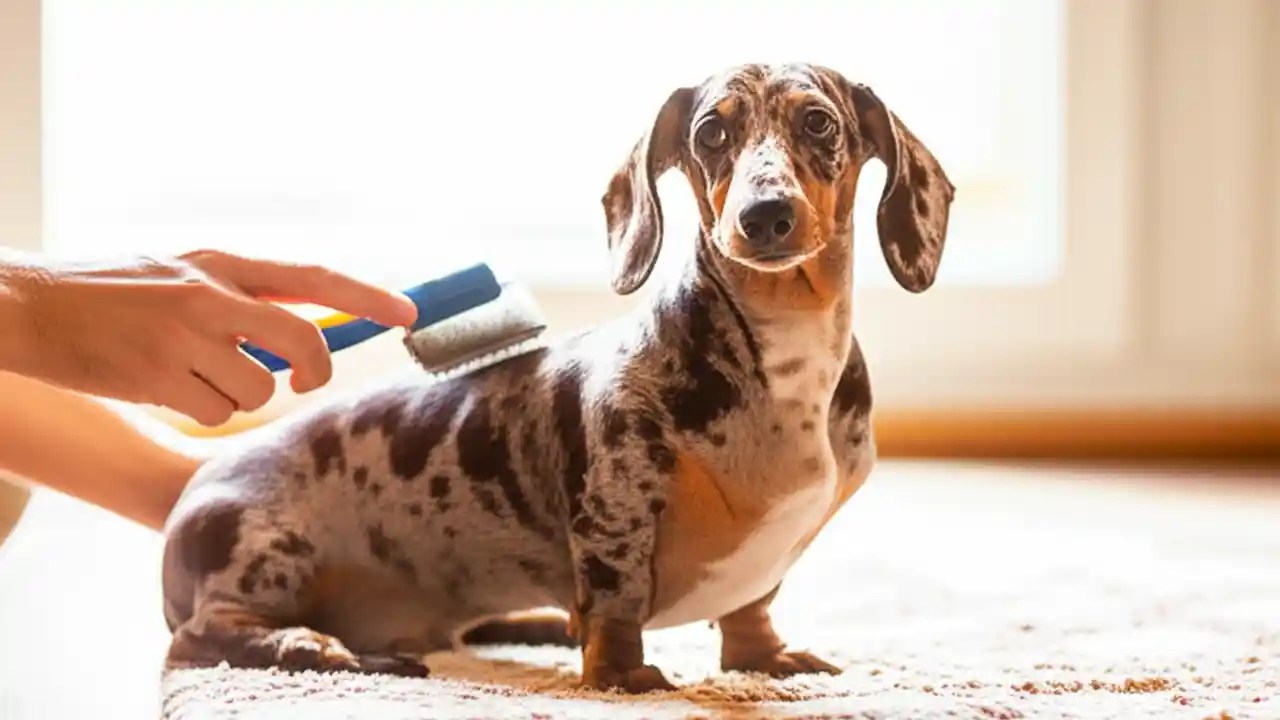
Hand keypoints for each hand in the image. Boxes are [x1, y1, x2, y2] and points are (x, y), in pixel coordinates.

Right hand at [0, 249, 416, 425]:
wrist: (28, 307)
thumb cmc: (108, 295)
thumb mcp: (176, 275)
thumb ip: (236, 298)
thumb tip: (300, 335)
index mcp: (219, 264)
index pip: (312, 277)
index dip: (366, 297)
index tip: (409, 313)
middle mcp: (210, 295)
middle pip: (303, 341)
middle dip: (314, 370)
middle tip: (301, 381)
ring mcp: (186, 336)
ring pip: (257, 390)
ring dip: (232, 395)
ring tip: (185, 373)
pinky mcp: (160, 376)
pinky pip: (213, 412)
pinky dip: (196, 409)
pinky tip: (159, 385)